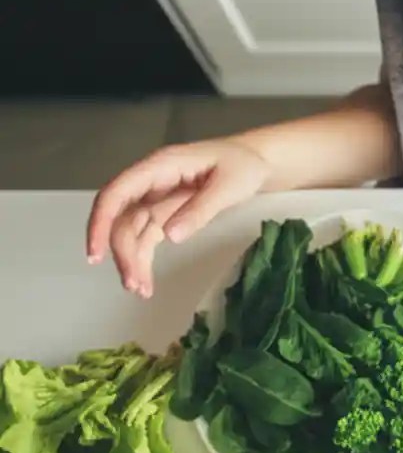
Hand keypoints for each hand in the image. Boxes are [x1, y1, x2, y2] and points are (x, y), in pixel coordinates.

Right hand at [86, 138, 270, 297]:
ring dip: (131, 260)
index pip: (117, 193)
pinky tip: (145, 282)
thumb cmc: (243, 165)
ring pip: (131, 231)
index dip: (100, 222)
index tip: (96, 253)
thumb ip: (200, 210)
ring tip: (140, 290)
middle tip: (132, 284)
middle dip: (121, 252)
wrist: (257, 161)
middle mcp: (151, 182)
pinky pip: (146, 236)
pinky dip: (143, 258)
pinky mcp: (166, 213)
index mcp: (160, 167)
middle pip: (121, 217)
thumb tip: (170, 236)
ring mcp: (156, 198)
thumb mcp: (228, 187)